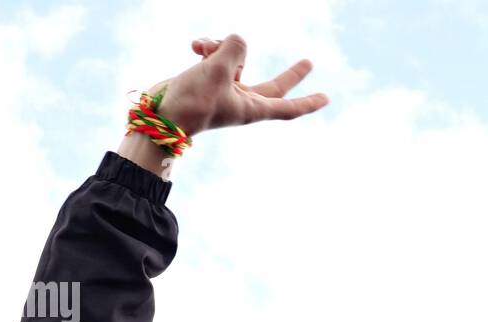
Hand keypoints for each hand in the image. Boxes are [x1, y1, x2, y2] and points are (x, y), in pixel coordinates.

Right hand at [142, 34, 328, 137]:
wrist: (161, 113)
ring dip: (221, 46)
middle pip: (273, 85)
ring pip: (237, 59)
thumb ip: (234, 49)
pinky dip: (208, 47)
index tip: (325, 98)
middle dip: (290, 74)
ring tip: (203, 47)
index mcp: (252, 108)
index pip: (288, 107)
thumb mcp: (217, 70)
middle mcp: (242, 100)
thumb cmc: (193, 101)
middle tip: (310, 62)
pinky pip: (217, 56)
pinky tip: (195, 46)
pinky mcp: (209, 80)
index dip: (308, 102)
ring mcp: (226, 90)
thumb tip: (238, 41)